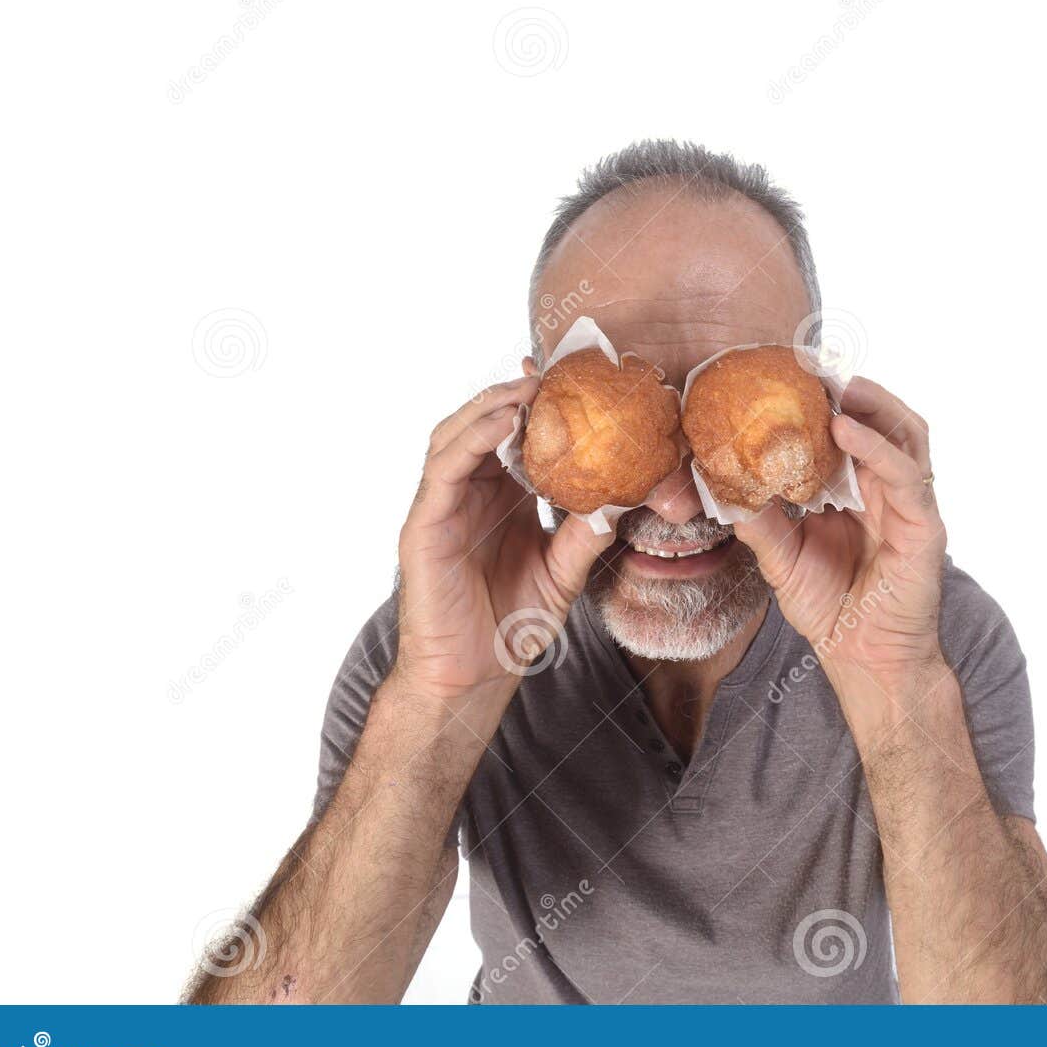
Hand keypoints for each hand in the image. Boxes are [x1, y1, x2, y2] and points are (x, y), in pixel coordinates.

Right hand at [391, 375, 613, 712]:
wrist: (474, 675)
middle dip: (512, 394)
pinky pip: (443, 471)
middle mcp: (466, 495)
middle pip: (481, 425)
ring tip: (527, 388)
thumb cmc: (512, 626)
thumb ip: (585, 538)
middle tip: (550, 371)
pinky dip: (470, 440)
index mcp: (498, 500)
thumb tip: (623, 502)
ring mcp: (441, 507)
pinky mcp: (423, 525)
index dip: (535, 407)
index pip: (512, 439)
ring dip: (490, 406)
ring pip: (455, 436)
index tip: (568, 379)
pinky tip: (501, 425)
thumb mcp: (562, 575)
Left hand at [732, 376, 947, 689]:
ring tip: (837, 386)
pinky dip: (876, 448)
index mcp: (858, 493)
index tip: (792, 375)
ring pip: (905, 435)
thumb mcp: (781, 560)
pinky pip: (905, 476)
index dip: (827, 403)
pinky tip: (845, 431)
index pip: (850, 433)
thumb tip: (719, 487)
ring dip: (873, 405)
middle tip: (816, 366)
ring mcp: (911, 506)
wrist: (865, 661)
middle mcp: (889, 491)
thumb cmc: (832, 610)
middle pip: (884, 422)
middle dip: (854, 391)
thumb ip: (758, 522)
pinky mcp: (925, 527)